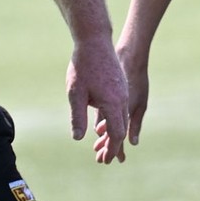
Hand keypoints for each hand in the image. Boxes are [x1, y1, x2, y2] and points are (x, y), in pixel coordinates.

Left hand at [67, 37, 128, 163]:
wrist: (95, 40)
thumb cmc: (83, 66)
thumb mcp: (76, 94)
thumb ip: (78, 117)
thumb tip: (78, 138)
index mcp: (114, 103)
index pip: (116, 132)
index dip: (112, 148)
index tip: (106, 160)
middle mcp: (123, 98)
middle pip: (122, 127)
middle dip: (113, 144)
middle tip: (104, 158)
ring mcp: (123, 90)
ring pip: (122, 116)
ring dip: (114, 131)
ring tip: (103, 142)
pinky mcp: (120, 84)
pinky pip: (121, 106)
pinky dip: (115, 118)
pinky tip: (106, 121)